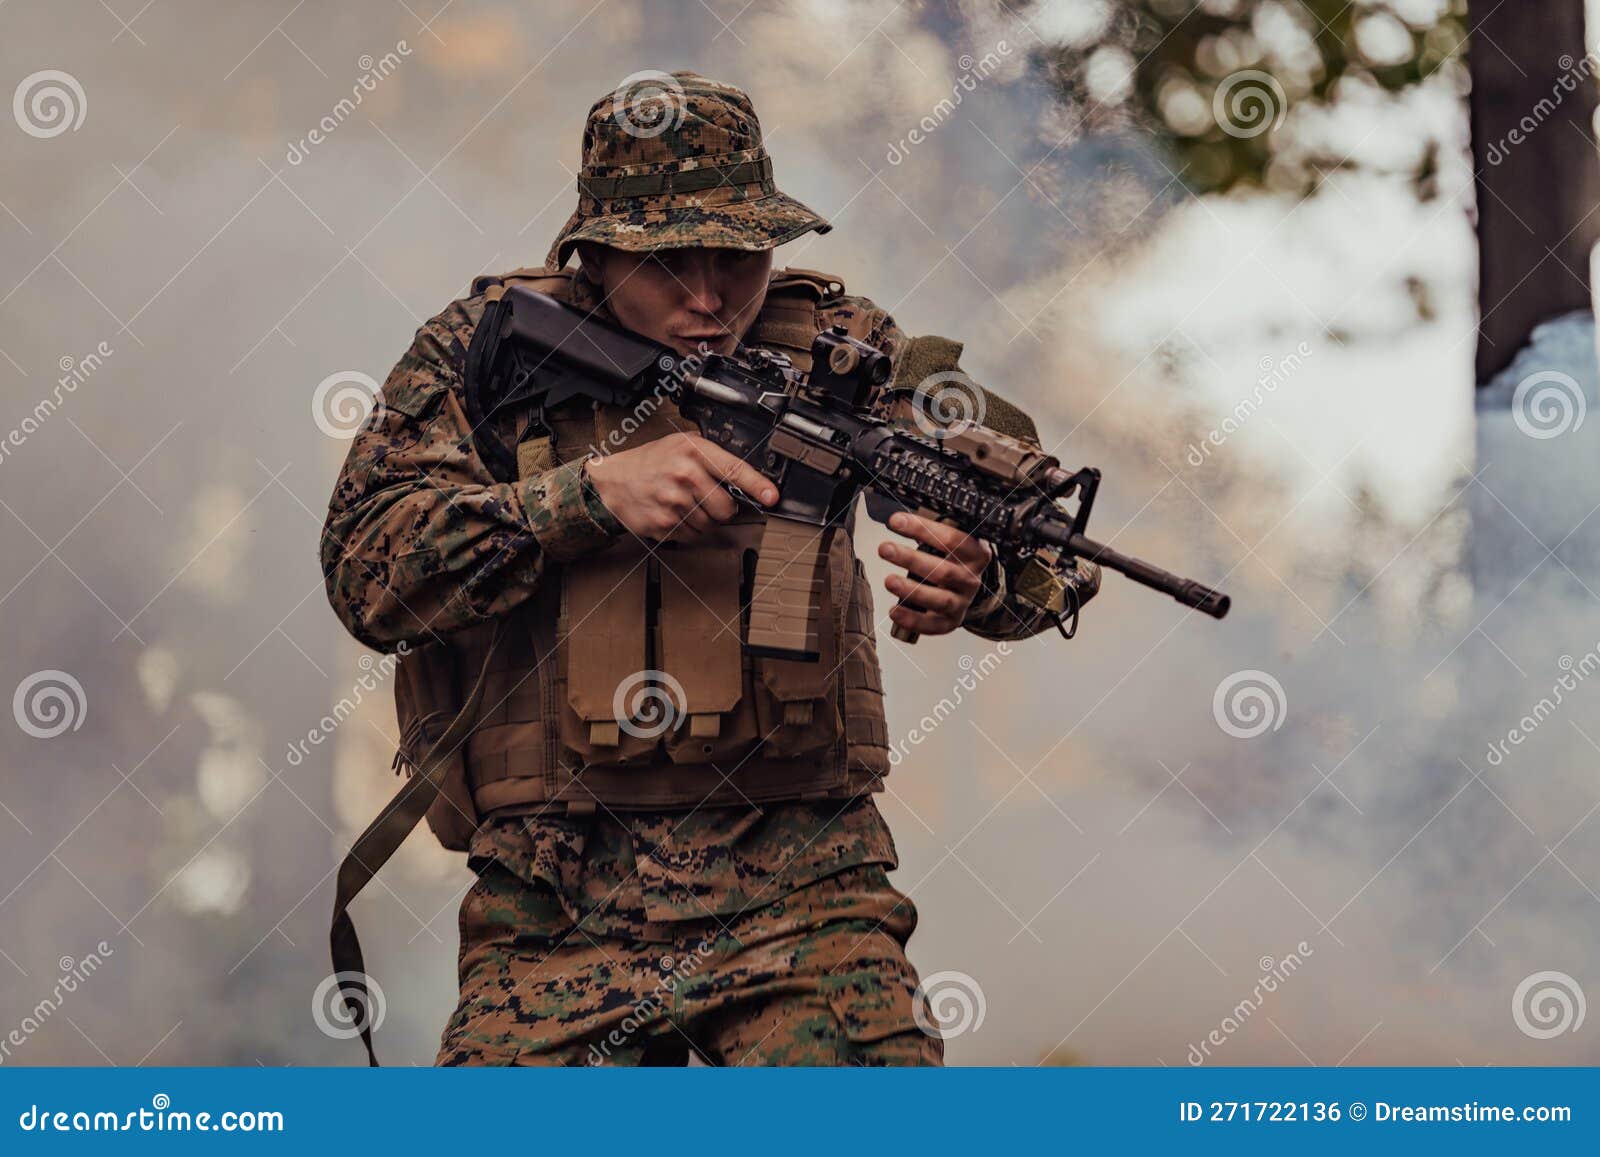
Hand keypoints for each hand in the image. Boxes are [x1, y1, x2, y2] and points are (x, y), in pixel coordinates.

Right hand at [582, 432, 777, 542]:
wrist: (613, 481)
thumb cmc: (651, 462)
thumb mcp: (681, 445)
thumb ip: (712, 458)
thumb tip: (746, 479)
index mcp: (692, 452)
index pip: (733, 470)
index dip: (757, 485)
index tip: (771, 496)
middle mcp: (684, 476)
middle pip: (726, 507)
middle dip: (723, 508)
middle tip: (708, 499)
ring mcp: (673, 502)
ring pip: (711, 525)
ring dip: (704, 519)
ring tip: (684, 503)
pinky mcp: (665, 524)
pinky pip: (692, 536)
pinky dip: (688, 529)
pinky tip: (674, 513)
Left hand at [877, 511, 992, 636]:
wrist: (968, 587)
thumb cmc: (953, 559)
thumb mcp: (951, 540)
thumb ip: (931, 531)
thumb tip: (898, 520)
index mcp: (975, 553)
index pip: (951, 539)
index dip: (922, 529)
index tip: (896, 522)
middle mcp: (971, 579)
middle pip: (943, 571)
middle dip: (911, 559)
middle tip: (885, 549)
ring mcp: (963, 602)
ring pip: (939, 599)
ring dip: (912, 590)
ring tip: (889, 581)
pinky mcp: (951, 621)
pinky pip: (933, 625)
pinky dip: (913, 620)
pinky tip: (894, 611)